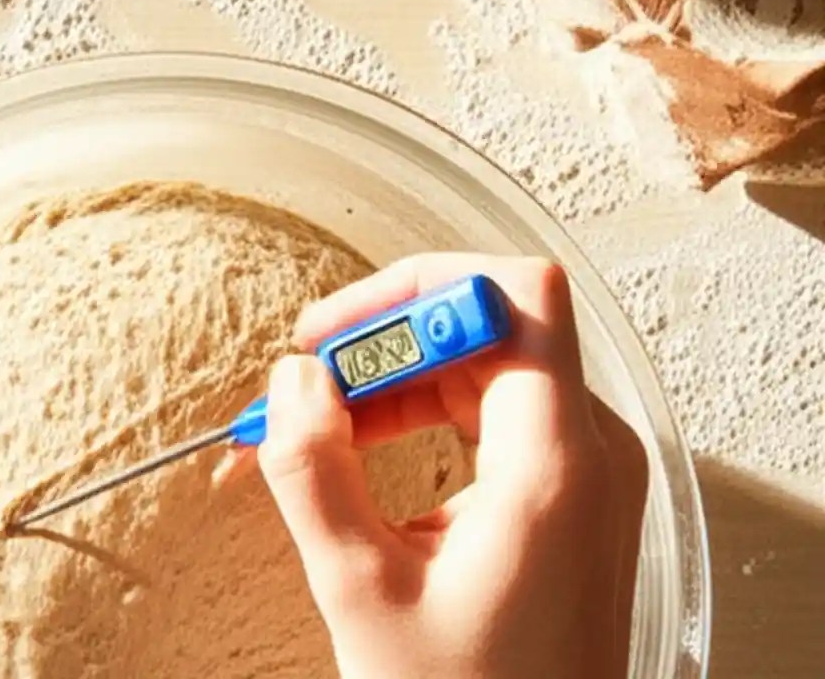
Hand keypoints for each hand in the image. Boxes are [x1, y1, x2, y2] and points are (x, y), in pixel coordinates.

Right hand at [254, 254, 646, 677]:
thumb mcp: (362, 591)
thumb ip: (315, 472)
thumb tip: (293, 382)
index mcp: (556, 466)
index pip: (511, 297)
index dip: (415, 292)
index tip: (334, 334)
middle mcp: (588, 452)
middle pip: (488, 326)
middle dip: (381, 343)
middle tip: (303, 385)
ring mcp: (583, 472)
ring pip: (482, 366)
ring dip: (390, 384)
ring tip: (314, 428)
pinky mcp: (565, 493)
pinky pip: (490, 414)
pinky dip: (418, 418)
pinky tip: (359, 453)